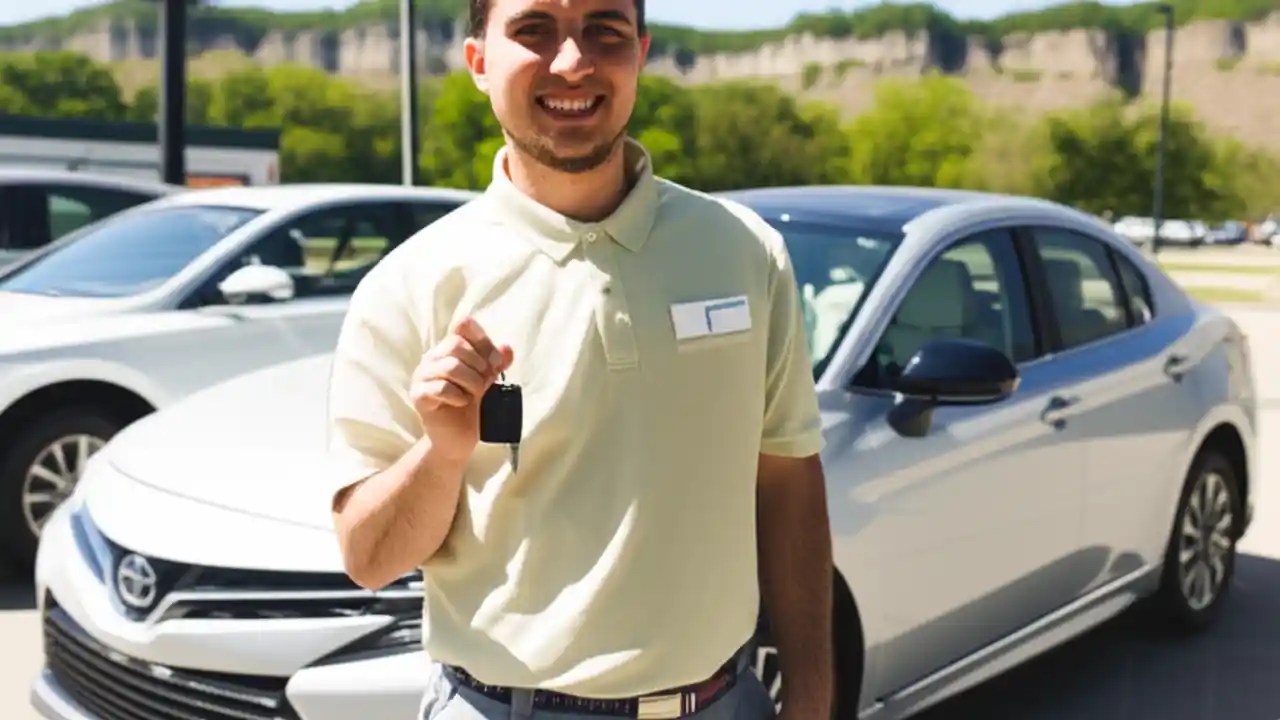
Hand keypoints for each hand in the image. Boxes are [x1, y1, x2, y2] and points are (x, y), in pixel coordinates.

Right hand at [409, 317, 512, 461]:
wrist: (457, 439)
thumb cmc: (471, 408)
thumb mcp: (488, 382)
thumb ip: (497, 364)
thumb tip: (507, 348)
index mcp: (449, 349)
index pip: (462, 325)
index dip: (483, 340)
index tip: (495, 361)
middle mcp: (432, 358)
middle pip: (456, 344)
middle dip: (479, 365)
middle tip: (485, 383)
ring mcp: (422, 376)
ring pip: (450, 366)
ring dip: (472, 382)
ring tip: (475, 395)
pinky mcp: (419, 396)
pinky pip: (440, 388)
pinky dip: (458, 396)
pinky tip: (462, 403)